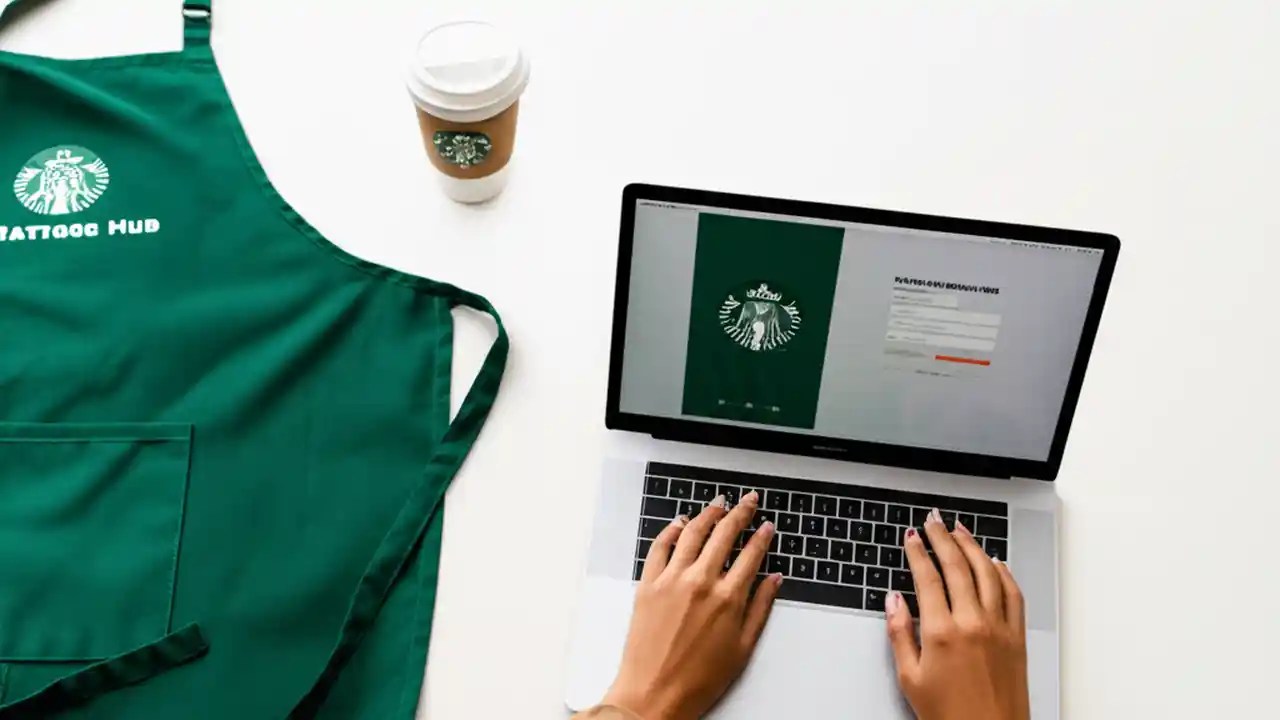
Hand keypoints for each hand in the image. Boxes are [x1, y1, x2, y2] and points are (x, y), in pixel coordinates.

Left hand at [600, 492, 781, 719]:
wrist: (653, 694)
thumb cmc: (698, 679)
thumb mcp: (743, 648)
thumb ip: (761, 608)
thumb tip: (774, 580)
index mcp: (728, 598)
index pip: (751, 554)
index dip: (762, 536)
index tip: (767, 527)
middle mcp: (700, 582)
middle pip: (724, 533)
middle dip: (741, 513)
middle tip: (749, 502)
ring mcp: (671, 580)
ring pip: (692, 532)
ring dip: (708, 514)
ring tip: (718, 504)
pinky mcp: (648, 584)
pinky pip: (659, 546)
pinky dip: (671, 530)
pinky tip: (679, 523)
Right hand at [886, 509, 1029, 719]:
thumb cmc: (951, 717)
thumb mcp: (910, 678)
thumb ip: (900, 634)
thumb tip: (893, 601)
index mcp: (942, 632)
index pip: (927, 578)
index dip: (917, 552)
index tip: (911, 537)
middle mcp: (973, 623)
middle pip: (957, 566)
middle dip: (942, 538)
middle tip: (933, 521)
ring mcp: (999, 627)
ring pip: (987, 573)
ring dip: (972, 546)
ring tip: (960, 530)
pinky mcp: (1017, 637)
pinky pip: (1013, 594)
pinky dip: (1003, 573)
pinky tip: (995, 562)